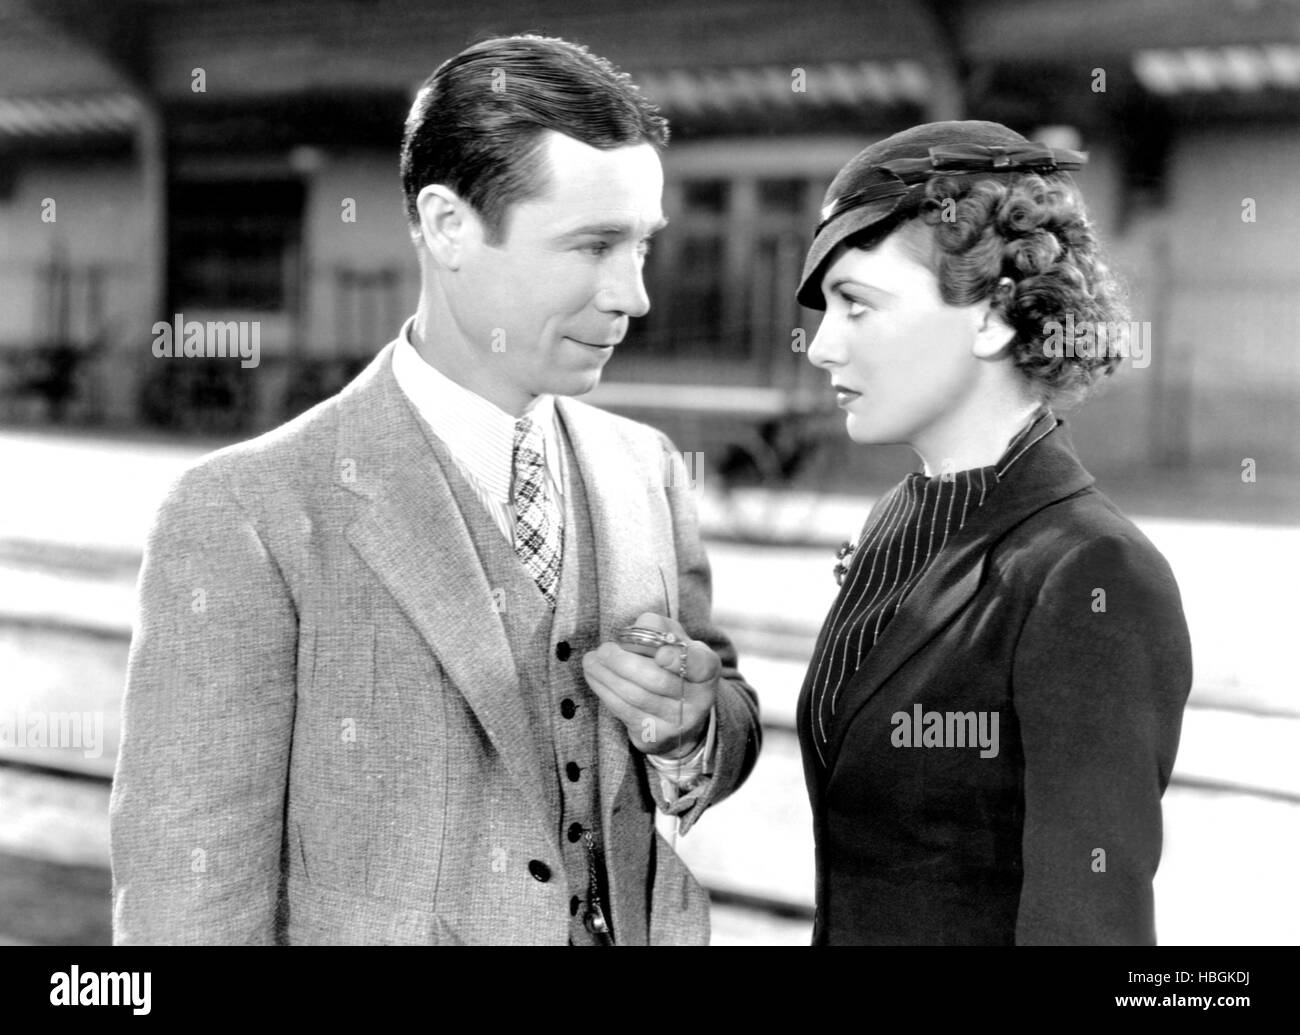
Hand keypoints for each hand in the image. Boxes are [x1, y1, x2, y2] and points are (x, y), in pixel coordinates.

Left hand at [582, 612, 718, 757]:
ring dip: (607, 676)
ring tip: (591, 660)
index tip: (659, 654)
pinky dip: (604, 691)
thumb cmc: (673, 667)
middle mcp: (698, 699)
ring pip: (636, 697)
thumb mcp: (676, 642)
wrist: (680, 716)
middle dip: (623, 663)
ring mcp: (678, 722)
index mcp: (707, 670)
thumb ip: (660, 629)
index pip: (700, 665)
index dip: (678, 660)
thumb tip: (640, 627)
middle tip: (604, 649)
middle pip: (657, 680)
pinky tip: (594, 676)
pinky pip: (624, 712)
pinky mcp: (655, 737)